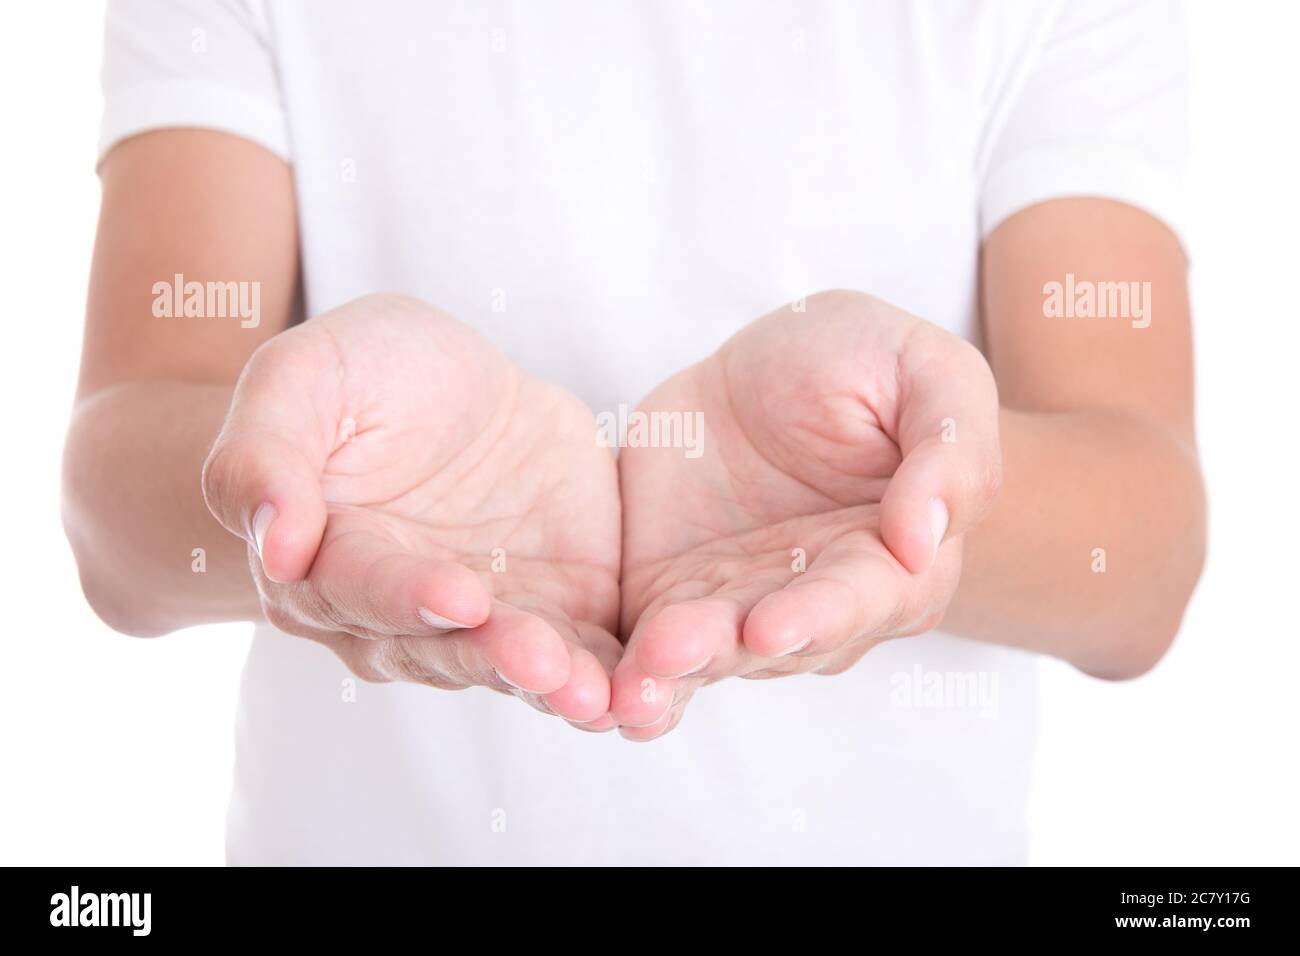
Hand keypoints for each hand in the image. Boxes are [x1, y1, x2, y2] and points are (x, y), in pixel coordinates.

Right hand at [202, 294, 620, 728]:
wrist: (453, 389)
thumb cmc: (362, 378)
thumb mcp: (303, 378)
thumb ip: (265, 453)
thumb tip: (271, 543)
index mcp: (329, 564)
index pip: (365, 587)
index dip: (408, 594)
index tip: (458, 594)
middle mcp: (404, 617)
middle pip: (449, 647)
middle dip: (497, 655)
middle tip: (541, 661)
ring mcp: (489, 622)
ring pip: (521, 666)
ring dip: (558, 685)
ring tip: (597, 696)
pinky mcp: (563, 614)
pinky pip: (590, 655)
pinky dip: (618, 675)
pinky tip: (648, 691)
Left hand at [610, 290, 1001, 739]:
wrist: (767, 370)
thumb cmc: (867, 365)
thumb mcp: (927, 374)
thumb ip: (948, 451)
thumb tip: (924, 540)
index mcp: (893, 562)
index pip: (862, 600)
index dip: (819, 616)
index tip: (771, 626)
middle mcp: (817, 605)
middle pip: (775, 646)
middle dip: (725, 652)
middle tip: (677, 650)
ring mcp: (739, 609)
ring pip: (708, 656)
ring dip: (669, 672)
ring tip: (632, 677)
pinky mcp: (671, 601)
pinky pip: (648, 648)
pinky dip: (625, 672)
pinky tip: (599, 689)